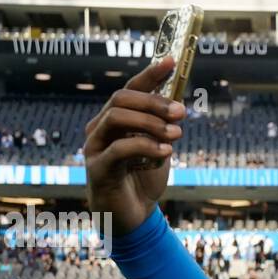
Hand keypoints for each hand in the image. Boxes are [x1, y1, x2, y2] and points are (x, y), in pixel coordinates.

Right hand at [85, 57, 185, 235]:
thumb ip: (164, 128)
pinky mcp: (97, 168)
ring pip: (116, 117)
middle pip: (121, 99)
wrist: (133, 217)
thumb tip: (179, 105)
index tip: (173, 61)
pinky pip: (119, 148)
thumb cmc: (143, 180)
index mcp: (116, 120)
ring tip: (176, 135)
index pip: (131, 89)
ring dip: (151, 123)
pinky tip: (165, 151)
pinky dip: (145, 146)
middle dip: (154, 102)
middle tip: (181, 113)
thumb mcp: (159, 149)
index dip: (150, 73)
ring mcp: (95, 147)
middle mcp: (101, 128)